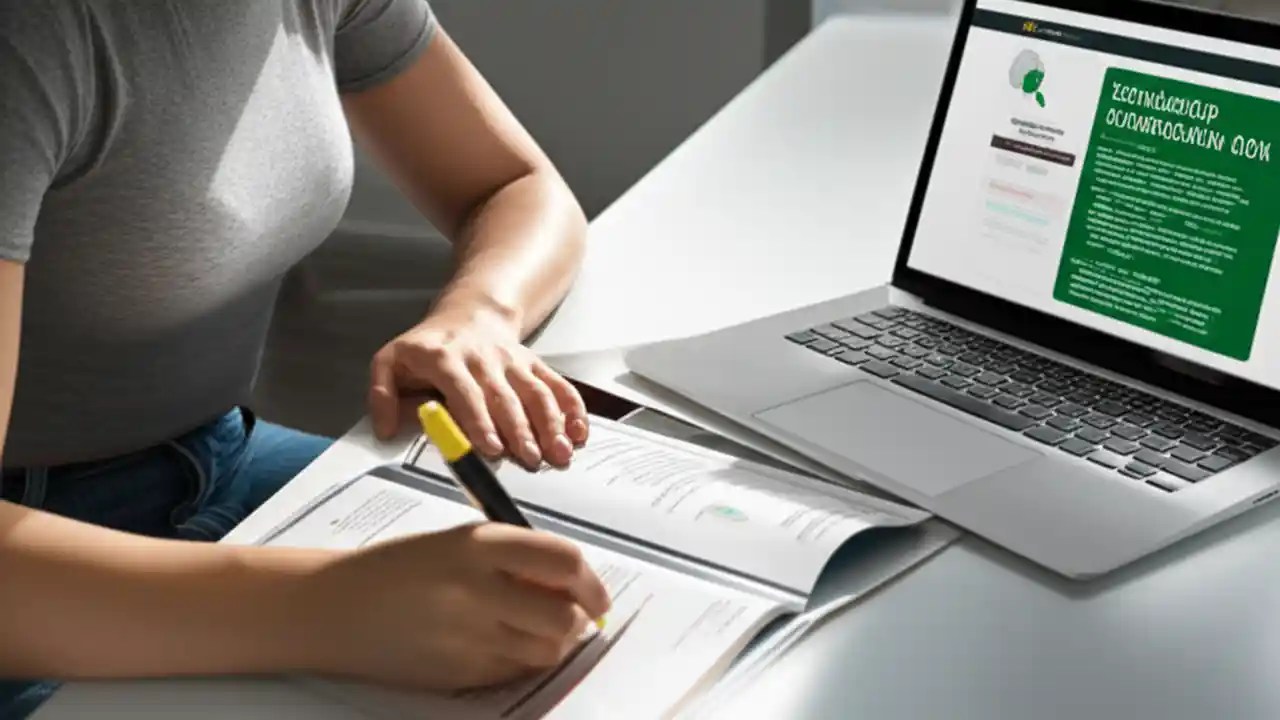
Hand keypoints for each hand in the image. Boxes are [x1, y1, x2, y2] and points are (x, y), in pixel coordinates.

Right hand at [305, 523, 611, 690]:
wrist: (334, 607)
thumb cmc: (400, 568)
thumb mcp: (458, 542)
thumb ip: (515, 557)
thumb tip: (574, 584)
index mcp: (478, 544)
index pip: (563, 561)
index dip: (591, 581)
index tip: (595, 592)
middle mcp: (476, 589)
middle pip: (563, 615)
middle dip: (578, 618)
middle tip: (572, 614)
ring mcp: (467, 636)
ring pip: (546, 650)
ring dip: (554, 642)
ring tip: (534, 628)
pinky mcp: (458, 673)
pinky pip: (514, 672)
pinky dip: (520, 660)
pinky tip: (499, 643)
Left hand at [369, 306, 588, 467]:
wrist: (471, 312)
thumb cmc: (429, 346)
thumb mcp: (390, 360)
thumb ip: (381, 393)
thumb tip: (384, 428)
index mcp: (445, 359)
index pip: (465, 392)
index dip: (479, 421)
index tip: (491, 448)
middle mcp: (483, 359)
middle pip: (506, 398)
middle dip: (521, 431)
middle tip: (530, 461)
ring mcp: (513, 362)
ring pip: (536, 393)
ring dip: (551, 425)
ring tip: (559, 453)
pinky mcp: (534, 365)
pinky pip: (557, 385)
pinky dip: (572, 408)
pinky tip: (579, 431)